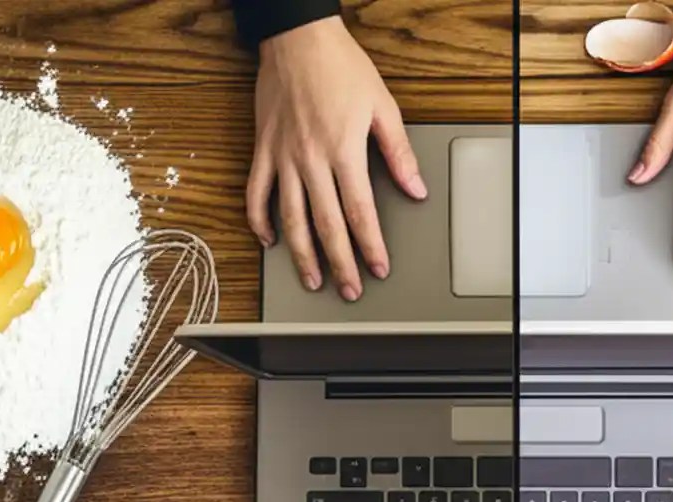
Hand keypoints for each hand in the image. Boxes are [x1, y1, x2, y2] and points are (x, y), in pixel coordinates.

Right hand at [247, 17, 426, 301]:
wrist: (297, 39)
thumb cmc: (341, 68)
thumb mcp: (383, 107)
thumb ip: (399, 153)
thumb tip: (416, 188)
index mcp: (344, 152)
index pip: (360, 212)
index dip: (370, 246)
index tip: (378, 269)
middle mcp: (311, 160)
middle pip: (326, 225)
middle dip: (340, 263)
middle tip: (349, 290)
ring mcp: (283, 157)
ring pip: (290, 218)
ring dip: (301, 254)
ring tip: (312, 279)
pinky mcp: (262, 150)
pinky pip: (256, 193)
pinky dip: (260, 220)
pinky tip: (270, 240)